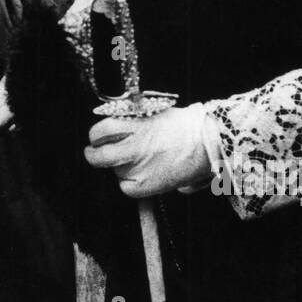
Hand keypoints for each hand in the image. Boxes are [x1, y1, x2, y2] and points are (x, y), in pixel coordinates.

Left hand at [84, 105, 210, 197]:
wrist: (208, 144)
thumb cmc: (183, 127)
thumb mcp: (152, 114)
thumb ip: (130, 121)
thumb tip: (111, 130)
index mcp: (134, 125)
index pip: (99, 131)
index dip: (96, 136)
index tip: (97, 138)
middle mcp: (133, 146)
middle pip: (97, 156)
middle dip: (93, 154)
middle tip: (93, 153)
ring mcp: (139, 167)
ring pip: (114, 171)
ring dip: (120, 167)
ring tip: (139, 161)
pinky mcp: (146, 185)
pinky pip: (125, 187)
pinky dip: (130, 183)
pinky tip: (143, 175)